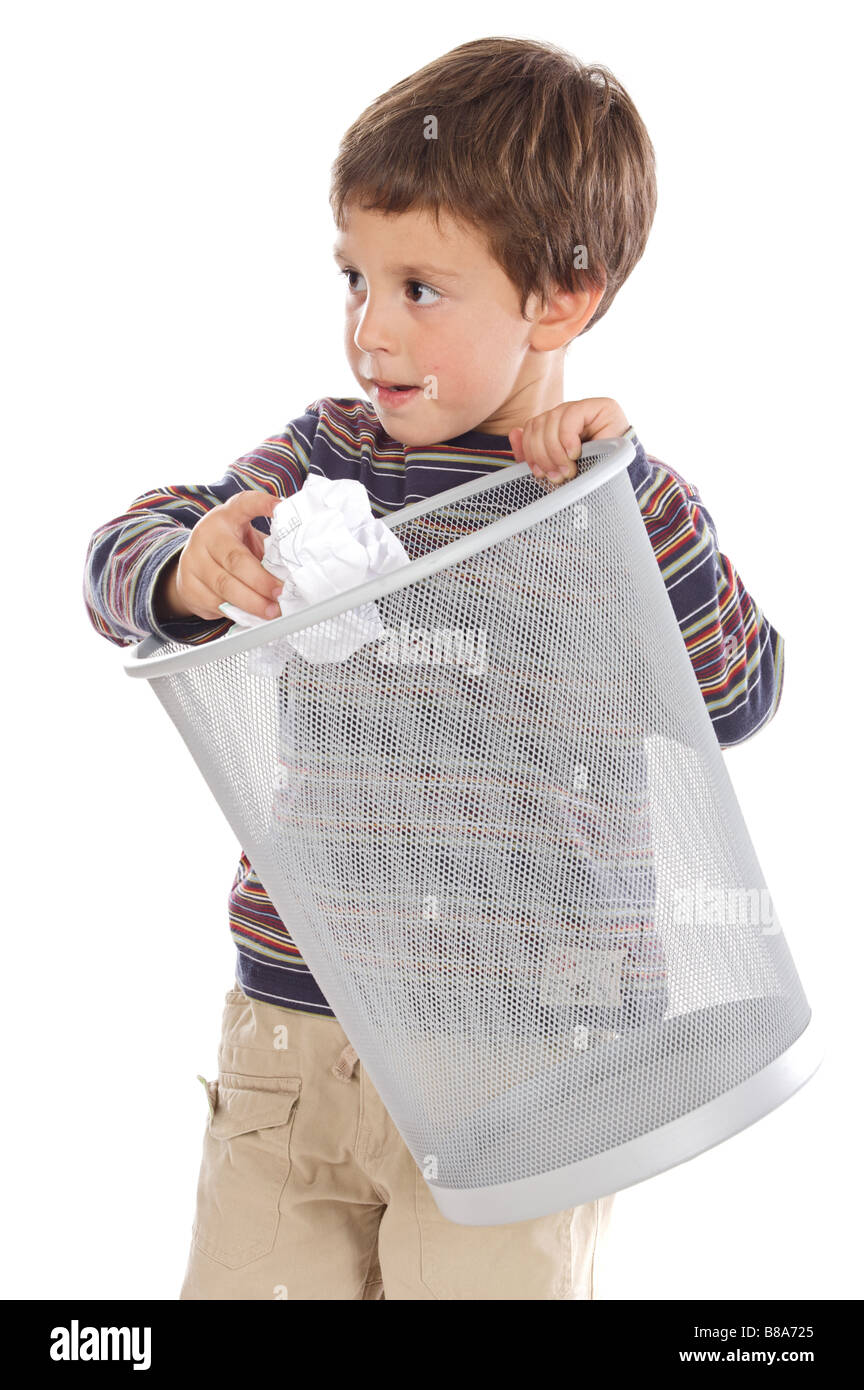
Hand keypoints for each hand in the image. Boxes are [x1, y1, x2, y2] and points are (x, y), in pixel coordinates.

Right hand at [166, 489, 284, 621]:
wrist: (194, 567)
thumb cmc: (231, 550)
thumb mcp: (247, 540)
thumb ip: (266, 548)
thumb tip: (296, 569)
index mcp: (226, 517)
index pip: (244, 504)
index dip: (262, 504)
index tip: (280, 507)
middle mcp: (206, 534)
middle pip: (235, 559)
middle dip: (261, 580)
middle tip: (280, 593)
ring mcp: (193, 560)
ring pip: (224, 586)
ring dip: (252, 602)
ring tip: (272, 611)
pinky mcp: (188, 586)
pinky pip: (215, 603)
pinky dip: (238, 611)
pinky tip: (253, 616)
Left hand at [508, 398, 629, 483]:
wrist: (622, 485)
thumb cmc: (588, 480)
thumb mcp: (553, 471)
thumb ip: (531, 455)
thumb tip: (513, 432)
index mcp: (556, 427)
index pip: (532, 427)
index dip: (530, 450)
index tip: (540, 474)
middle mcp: (569, 415)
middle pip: (539, 422)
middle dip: (543, 454)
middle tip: (557, 476)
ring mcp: (585, 408)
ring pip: (552, 419)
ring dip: (555, 450)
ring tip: (568, 470)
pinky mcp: (601, 406)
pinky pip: (571, 415)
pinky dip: (567, 437)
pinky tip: (575, 454)